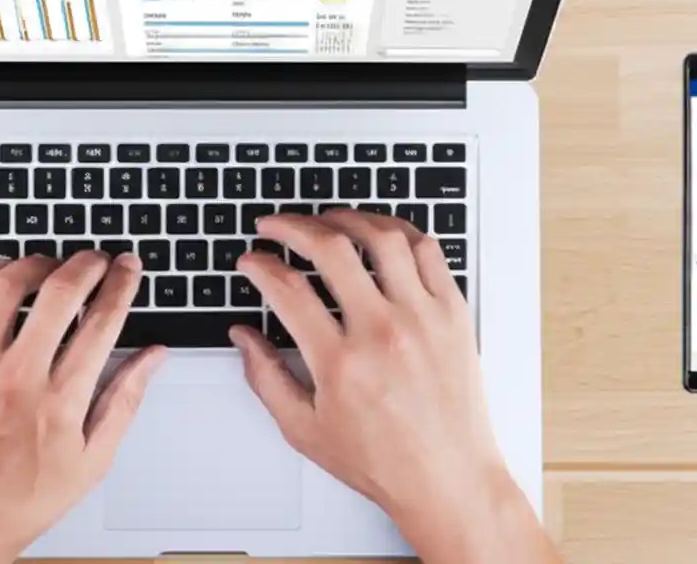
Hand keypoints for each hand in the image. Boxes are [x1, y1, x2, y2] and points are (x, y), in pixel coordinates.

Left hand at [0, 251, 165, 563]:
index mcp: (61, 401)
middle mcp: (18, 377)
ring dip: (36, 264)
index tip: (129, 268)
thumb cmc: (18, 502)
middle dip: (88, 264)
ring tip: (51, 265)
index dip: (123, 284)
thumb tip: (152, 358)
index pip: (102, 321)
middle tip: (98, 259)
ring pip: (7, 288)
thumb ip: (124, 402)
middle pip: (61, 293)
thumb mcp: (91, 462)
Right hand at [229, 211, 558, 563]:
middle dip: (292, 227)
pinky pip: (428, 251)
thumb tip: (243, 337)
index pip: (287, 289)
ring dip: (347, 217)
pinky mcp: (453, 314)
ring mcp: (423, 318)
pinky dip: (400, 231)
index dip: (259, 265)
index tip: (251, 260)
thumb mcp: (305, 430)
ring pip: (383, 238)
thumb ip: (266, 378)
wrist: (448, 478)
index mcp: (341, 363)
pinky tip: (380, 232)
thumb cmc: (383, 461)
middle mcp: (383, 333)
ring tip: (326, 219)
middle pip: (331, 249)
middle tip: (276, 226)